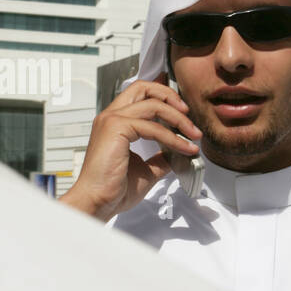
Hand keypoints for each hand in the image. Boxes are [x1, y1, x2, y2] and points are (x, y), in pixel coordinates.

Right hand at [60, 77, 201, 221]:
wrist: (97, 202)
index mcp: (114, 122)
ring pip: (154, 105)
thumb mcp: (145, 169)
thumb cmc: (112, 189)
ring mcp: (112, 120)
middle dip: (171, 97)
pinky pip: (153, 127)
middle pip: (144, 87)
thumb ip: (160, 158)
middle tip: (188, 114)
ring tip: (194, 136)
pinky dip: (173, 137)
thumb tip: (178, 154)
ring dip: (179, 119)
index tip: (183, 112)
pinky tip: (184, 148)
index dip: (164, 97)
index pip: (140, 94)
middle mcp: (111, 116)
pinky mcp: (116, 129)